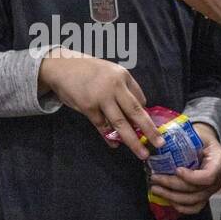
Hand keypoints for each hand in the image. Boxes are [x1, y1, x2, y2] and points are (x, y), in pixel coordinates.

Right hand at [38, 48, 163, 158]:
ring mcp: (101, 97)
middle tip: (159, 143)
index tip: (149, 127)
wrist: (60, 67)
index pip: (140, 98)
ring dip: (132, 141)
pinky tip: (115, 145)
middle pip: (136, 112)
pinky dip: (110, 137)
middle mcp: (115, 86)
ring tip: (142, 153)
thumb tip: (135, 109)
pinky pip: (102, 126)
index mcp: (123, 75)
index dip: (145, 115)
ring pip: (121, 123)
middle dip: (149, 130)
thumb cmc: (86, 71)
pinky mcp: (88, 107)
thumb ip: (121, 88)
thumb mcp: (109, 72)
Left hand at [149, 124, 220, 216]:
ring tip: (155, 188)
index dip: (192, 177)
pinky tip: (167, 199)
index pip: (209, 176)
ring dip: (172, 197)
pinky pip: (195, 208)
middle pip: (197, 190)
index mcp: (219, 160)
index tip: (176, 170)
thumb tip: (159, 141)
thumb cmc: (199, 137)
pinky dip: (180, 207)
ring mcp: (212, 189)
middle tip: (155, 178)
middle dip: (173, 186)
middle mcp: (219, 178)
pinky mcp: (205, 196)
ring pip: (194, 201)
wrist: (205, 144)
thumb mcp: (196, 132)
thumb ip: (183, 138)